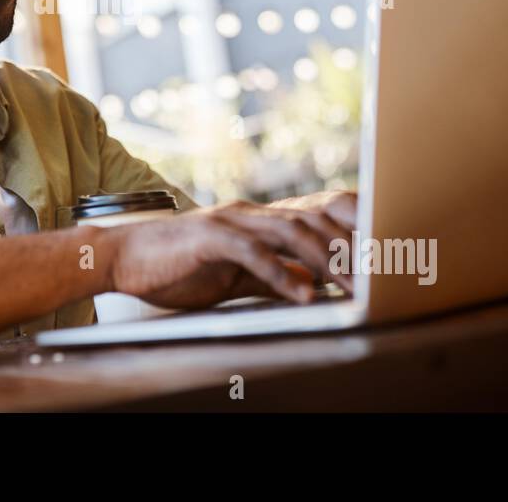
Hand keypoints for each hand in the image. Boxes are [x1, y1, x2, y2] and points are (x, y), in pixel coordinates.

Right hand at [101, 196, 356, 310]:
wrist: (122, 258)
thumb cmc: (176, 266)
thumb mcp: (234, 273)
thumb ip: (270, 274)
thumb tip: (309, 282)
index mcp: (259, 219)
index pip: (317, 212)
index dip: (353, 228)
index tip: (385, 254)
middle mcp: (250, 213)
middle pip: (314, 216)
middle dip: (351, 243)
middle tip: (380, 272)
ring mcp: (230, 221)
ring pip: (290, 230)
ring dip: (325, 258)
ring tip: (351, 285)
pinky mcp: (208, 236)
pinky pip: (253, 253)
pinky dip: (281, 274)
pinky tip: (303, 295)